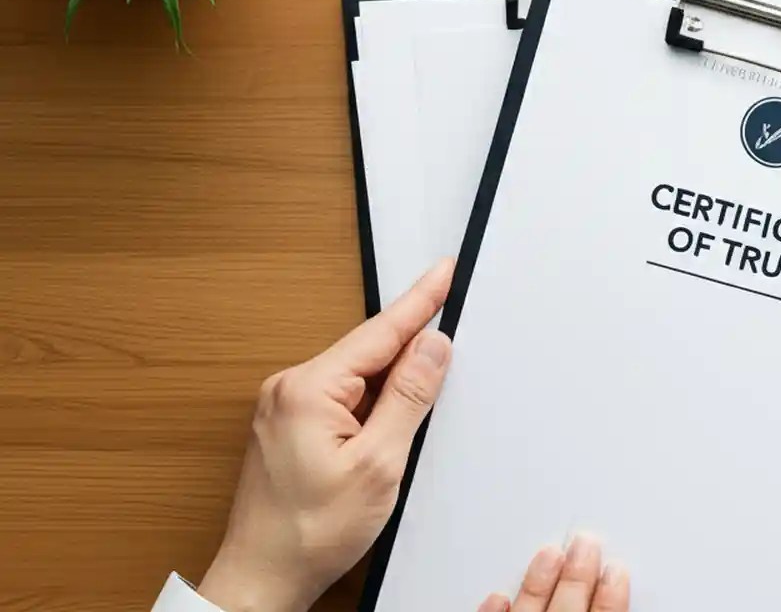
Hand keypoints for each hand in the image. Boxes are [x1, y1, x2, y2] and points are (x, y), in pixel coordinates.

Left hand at [197, 259, 455, 611]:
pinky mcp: (288, 426)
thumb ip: (408, 398)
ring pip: (357, 377)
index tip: (445, 271)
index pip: (379, 332)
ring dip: (391, 386)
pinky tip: (386, 428)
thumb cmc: (309, 532)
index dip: (420, 301)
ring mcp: (285, 406)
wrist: (263, 577)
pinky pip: (341, 397)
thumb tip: (432, 346)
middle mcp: (289, 388)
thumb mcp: (378, 464)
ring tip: (411, 417)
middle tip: (451, 344)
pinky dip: (371, 405)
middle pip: (369, 352)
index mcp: (308, 389)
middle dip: (412, 350)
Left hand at [477, 535, 629, 611]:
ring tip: (549, 553)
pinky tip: (498, 595)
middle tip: (585, 543)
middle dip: (578, 573)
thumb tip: (616, 595)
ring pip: (529, 608)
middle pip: (568, 606)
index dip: (612, 594)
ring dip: (539, 580)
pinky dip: (493, 611)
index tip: (616, 570)